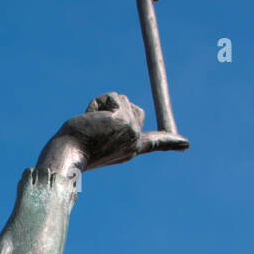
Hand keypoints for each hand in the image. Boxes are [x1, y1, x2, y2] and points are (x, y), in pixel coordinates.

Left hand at [40, 92, 187, 172]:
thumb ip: (114, 129)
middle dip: (114, 109)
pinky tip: (89, 119)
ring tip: (90, 125)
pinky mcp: (123, 120)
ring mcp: (132, 131)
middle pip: (135, 109)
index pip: (156, 144)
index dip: (171, 142)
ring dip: (103, 106)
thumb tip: (120, 104)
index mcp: (131, 150)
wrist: (67, 157)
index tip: (186, 143)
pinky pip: (112, 97)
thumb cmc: (76, 150)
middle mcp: (135, 141)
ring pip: (122, 99)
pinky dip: (97, 103)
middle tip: (94, 128)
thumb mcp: (98, 141)